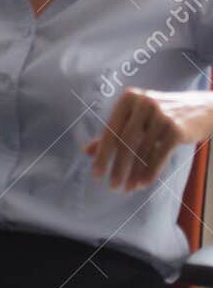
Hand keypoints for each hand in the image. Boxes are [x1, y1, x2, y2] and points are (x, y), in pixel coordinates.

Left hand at [84, 88, 212, 190]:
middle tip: (112, 186)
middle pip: (124, 142)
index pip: (111, 131)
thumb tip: (86, 151)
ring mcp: (161, 115)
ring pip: (142, 151)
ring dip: (134, 173)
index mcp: (128, 99)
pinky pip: (159, 154)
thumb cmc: (162, 115)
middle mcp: (143, 104)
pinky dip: (150, 171)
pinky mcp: (176, 128)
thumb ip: (113, 133)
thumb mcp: (137, 120)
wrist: (202, 109)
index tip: (96, 174)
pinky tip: (143, 184)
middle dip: (118, 167)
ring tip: (128, 188)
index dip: (103, 154)